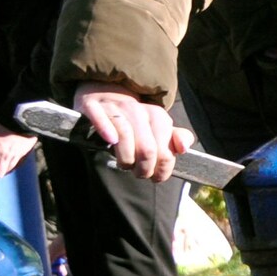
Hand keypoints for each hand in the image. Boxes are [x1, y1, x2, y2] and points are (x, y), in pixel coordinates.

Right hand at [73, 86, 192, 182]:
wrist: (106, 98)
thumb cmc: (136, 123)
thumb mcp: (160, 129)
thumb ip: (177, 139)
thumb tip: (184, 148)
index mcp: (157, 116)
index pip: (164, 150)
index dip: (161, 168)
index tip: (155, 176)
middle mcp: (137, 110)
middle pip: (146, 147)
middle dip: (144, 168)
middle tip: (138, 172)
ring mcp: (115, 108)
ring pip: (125, 135)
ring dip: (126, 159)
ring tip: (125, 165)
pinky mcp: (93, 106)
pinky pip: (99, 117)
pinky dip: (105, 129)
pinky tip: (110, 140)